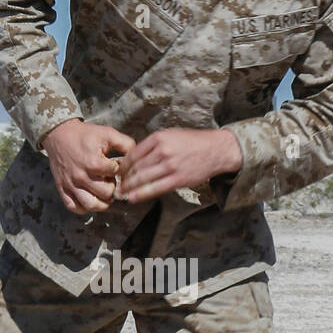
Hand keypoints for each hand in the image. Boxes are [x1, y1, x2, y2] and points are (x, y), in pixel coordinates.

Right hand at [42, 118, 136, 214]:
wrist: (58, 134)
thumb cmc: (83, 135)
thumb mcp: (107, 133)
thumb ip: (125, 144)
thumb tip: (136, 157)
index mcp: (93, 162)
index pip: (115, 175)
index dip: (119, 169)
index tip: (116, 164)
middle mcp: (81, 176)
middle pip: (106, 194)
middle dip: (112, 187)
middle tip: (110, 179)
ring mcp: (71, 184)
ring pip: (91, 205)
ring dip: (101, 202)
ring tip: (103, 193)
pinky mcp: (62, 188)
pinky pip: (74, 207)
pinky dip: (83, 207)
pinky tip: (89, 198)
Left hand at [115, 127, 242, 202]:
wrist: (216, 149)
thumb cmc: (193, 142)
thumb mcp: (171, 134)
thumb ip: (154, 144)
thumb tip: (136, 156)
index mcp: (159, 138)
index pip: (133, 153)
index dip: (123, 165)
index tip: (118, 172)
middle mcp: (162, 150)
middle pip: (135, 167)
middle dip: (123, 178)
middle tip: (116, 185)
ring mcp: (170, 165)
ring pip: (142, 178)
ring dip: (129, 187)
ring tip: (121, 193)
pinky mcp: (178, 179)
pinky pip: (155, 188)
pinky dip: (141, 194)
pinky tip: (133, 198)